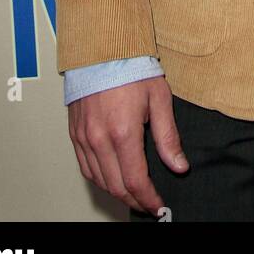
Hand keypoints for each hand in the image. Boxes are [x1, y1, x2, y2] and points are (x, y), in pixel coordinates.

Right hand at [68, 76, 188, 214]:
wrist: (102, 48)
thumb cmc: (132, 67)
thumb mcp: (159, 99)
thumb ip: (168, 137)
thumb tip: (179, 166)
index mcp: (123, 132)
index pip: (136, 181)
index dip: (149, 199)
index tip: (159, 206)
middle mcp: (99, 139)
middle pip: (116, 186)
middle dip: (135, 200)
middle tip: (149, 204)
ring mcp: (84, 137)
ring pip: (99, 180)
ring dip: (117, 192)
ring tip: (133, 194)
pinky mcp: (75, 133)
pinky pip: (85, 167)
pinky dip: (100, 179)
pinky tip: (112, 178)